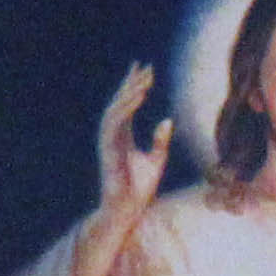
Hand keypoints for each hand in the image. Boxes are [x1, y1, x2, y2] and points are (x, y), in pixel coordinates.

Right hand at [95, 62, 170, 217]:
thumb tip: (167, 120)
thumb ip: (160, 140)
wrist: (128, 207)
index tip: (147, 69)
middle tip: (147, 67)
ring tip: (144, 79)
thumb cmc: (140, 187)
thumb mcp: (157, 159)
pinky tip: (138, 97)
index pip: (128, 105)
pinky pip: (115, 122)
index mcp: (123, 135)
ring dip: (130, 93)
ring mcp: (108, 140)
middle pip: (121, 102)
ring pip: (116, 109)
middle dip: (133, 84)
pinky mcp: (108, 147)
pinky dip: (126, 108)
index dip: (136, 86)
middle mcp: (113, 134)